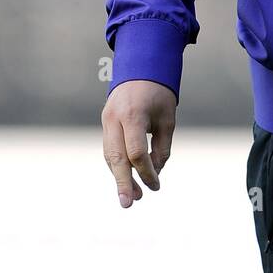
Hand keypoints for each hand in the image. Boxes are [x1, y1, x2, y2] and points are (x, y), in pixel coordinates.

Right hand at [102, 80, 176, 208]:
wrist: (140, 68)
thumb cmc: (159, 94)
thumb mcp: (167, 119)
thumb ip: (161, 147)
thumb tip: (154, 172)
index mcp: (133, 115)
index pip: (136, 152)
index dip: (146, 172)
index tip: (156, 186)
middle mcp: (114, 119)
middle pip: (116, 157)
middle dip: (123, 183)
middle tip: (129, 204)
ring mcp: (106, 120)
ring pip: (110, 155)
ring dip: (120, 177)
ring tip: (133, 196)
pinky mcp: (104, 123)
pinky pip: (110, 149)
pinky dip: (118, 165)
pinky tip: (128, 178)